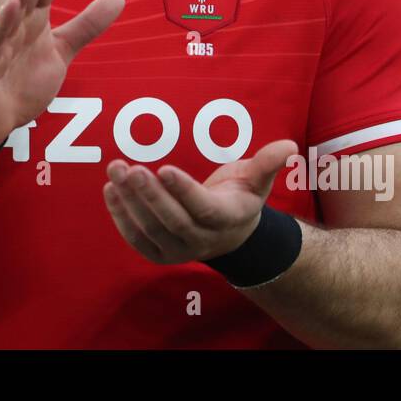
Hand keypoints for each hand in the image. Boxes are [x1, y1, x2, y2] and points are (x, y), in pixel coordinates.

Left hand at [103, 139, 297, 263]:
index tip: (163, 168)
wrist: (229, 235)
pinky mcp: (159, 254)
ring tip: (115, 170)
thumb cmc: (239, 197)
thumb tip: (289, 146)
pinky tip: (111, 189)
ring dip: (130, 201)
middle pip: (172, 220)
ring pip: (150, 229)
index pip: (202, 208)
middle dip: (149, 194)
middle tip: (129, 168)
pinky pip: (136, 238)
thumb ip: (268, 163)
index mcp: (226, 219)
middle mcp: (202, 240)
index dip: (183, 190)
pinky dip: (120, 215)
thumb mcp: (257, 180)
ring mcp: (178, 250)